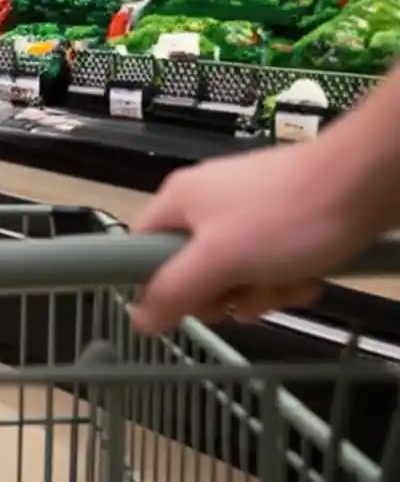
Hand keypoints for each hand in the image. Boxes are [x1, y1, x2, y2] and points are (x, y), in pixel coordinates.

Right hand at [131, 141, 372, 333]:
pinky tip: (308, 277)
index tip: (190, 305)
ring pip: (235, 271)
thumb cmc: (284, 219)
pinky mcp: (280, 218)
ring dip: (262, 291)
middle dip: (223, 293)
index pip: (139, 250)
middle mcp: (204, 203)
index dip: (158, 284)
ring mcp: (245, 210)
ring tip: (288, 285)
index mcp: (177, 202)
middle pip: (191, 268)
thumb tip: (138, 320)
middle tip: (247, 298)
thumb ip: (173, 290)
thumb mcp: (220, 260)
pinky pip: (267, 261)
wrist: (363, 181)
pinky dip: (285, 277)